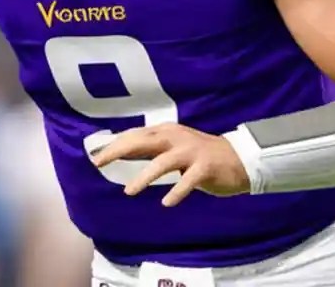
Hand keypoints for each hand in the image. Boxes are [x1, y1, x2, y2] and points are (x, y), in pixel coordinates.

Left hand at [90, 123, 250, 206]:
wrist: (239, 159)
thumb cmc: (199, 156)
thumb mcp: (173, 148)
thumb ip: (150, 149)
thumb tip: (120, 153)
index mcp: (167, 132)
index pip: (135, 135)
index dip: (114, 144)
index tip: (95, 155)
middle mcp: (177, 137)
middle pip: (143, 141)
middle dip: (119, 151)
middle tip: (99, 162)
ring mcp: (192, 152)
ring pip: (163, 162)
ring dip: (145, 176)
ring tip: (128, 191)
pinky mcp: (205, 167)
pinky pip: (188, 181)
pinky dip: (177, 191)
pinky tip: (166, 202)